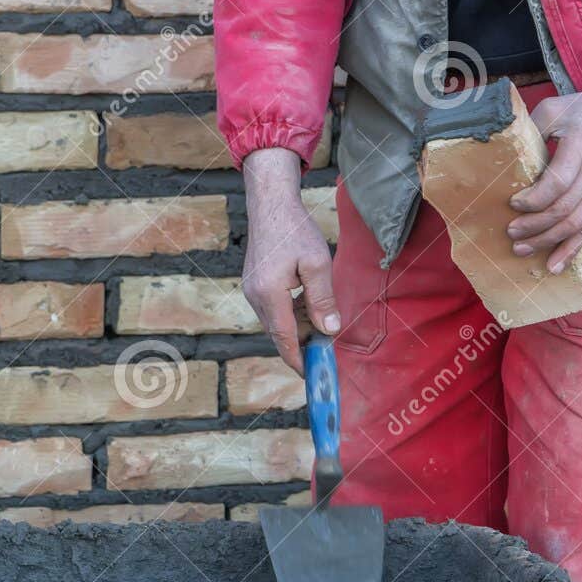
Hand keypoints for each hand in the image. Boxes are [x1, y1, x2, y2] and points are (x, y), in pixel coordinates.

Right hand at [240, 148, 340, 371]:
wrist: (270, 205)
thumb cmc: (295, 230)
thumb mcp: (317, 263)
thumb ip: (322, 299)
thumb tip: (329, 330)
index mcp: (269, 294)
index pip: (285, 339)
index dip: (299, 361)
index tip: (313, 376)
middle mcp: (255, 297)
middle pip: (280, 335)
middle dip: (303, 346)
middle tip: (328, 349)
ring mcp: (252, 291)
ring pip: (277, 323)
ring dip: (299, 329)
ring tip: (322, 322)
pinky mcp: (254, 285)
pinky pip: (274, 311)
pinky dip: (291, 315)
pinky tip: (308, 306)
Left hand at [507, 79, 581, 273]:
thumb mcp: (555, 108)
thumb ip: (532, 129)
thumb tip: (504, 152)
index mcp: (581, 149)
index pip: (557, 184)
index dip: (533, 200)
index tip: (512, 203)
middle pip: (563, 210)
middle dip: (534, 226)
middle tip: (510, 231)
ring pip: (574, 226)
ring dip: (546, 241)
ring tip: (521, 249)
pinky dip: (570, 250)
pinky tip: (553, 266)